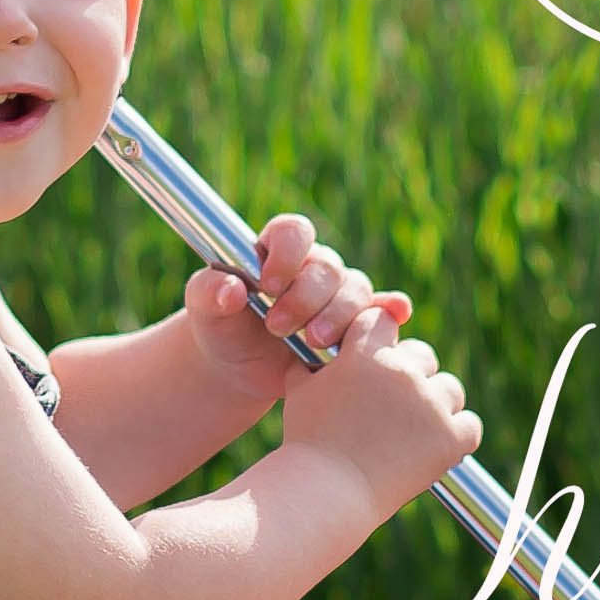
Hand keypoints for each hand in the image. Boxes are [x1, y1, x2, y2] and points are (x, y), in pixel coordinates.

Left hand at [188, 213, 398, 396]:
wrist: (236, 369)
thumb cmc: (219, 327)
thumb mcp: (203, 309)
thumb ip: (208, 292)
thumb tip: (232, 289)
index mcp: (276, 249)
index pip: (294, 231)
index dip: (288, 253)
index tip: (267, 284)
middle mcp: (311, 267)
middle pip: (328, 267)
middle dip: (305, 298)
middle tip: (276, 327)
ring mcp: (335, 296)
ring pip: (356, 290)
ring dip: (336, 316)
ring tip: (310, 342)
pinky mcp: (351, 326)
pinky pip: (379, 313)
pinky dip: (390, 311)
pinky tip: (396, 313)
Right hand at [275, 303, 477, 511]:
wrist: (326, 492)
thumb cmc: (308, 443)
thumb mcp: (299, 392)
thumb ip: (310, 364)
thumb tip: (312, 356)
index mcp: (366, 353)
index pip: (384, 322)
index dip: (378, 340)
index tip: (375, 359)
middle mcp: (403, 372)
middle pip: (421, 355)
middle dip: (409, 375)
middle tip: (392, 404)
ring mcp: (430, 405)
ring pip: (449, 389)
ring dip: (436, 404)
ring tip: (414, 427)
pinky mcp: (450, 438)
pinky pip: (469, 425)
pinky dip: (456, 435)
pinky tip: (437, 443)